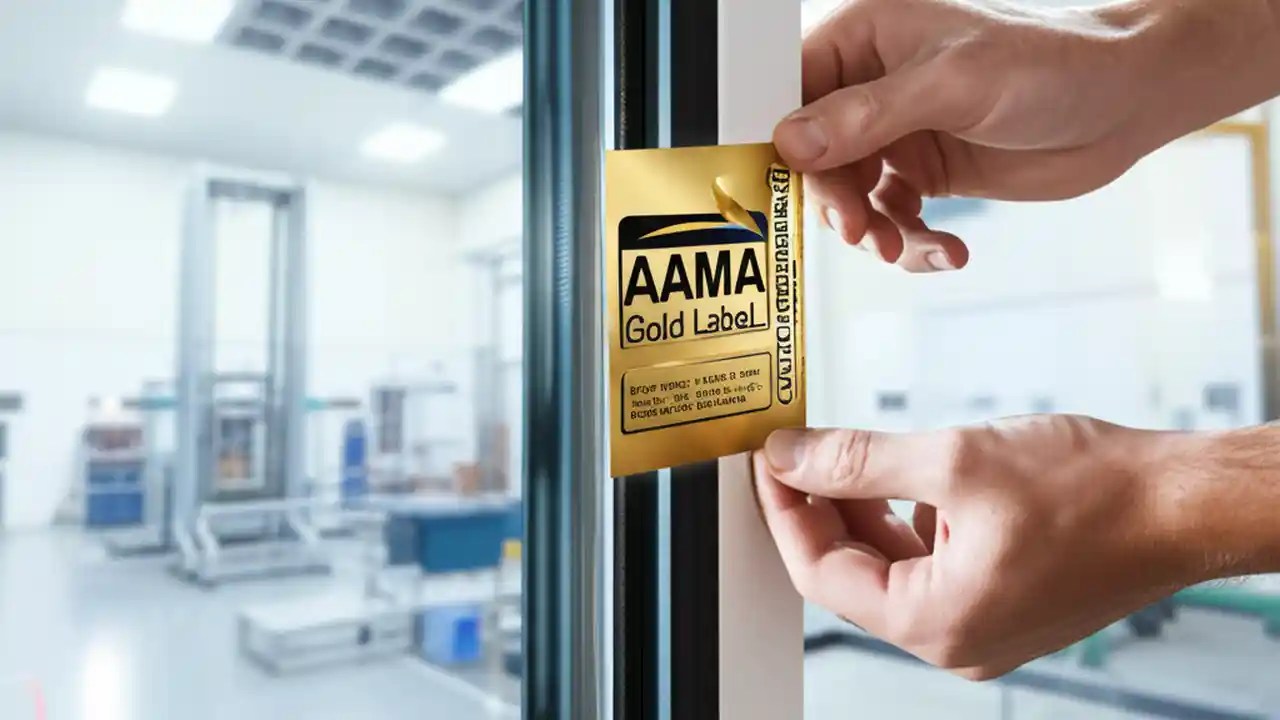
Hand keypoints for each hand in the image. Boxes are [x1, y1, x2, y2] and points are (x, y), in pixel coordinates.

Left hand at [753, 415, 1202, 679]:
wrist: (1186, 503)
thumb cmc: (1097, 492)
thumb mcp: (954, 460)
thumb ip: (859, 461)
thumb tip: (793, 458)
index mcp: (936, 622)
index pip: (820, 571)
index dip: (786, 510)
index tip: (769, 461)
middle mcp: (955, 639)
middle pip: (853, 571)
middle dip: (820, 506)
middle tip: (797, 450)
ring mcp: (981, 625)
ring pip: (892, 565)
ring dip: (863, 509)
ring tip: (842, 454)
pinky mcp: (1002, 601)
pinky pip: (931, 564)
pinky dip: (908, 520)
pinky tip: (904, 477)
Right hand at [777, 0, 1279, 270]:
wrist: (1128, 103)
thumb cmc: (1054, 63)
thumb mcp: (953, 84)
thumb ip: (867, 115)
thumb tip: (792, 143)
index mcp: (864, 37)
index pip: (790, 89)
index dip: (783, 142)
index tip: (788, 186)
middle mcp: (872, 84)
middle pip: (814, 155)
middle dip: (835, 201)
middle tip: (860, 231)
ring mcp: (897, 130)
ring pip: (849, 194)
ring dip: (872, 231)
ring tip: (903, 248)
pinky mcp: (925, 171)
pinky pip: (891, 217)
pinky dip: (909, 241)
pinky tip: (943, 250)